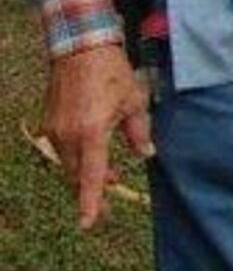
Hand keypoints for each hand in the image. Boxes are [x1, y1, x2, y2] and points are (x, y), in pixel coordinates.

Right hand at [42, 42, 153, 229]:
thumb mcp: (134, 101)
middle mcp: (68, 135)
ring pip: (69, 165)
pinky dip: (77, 159)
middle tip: (106, 206)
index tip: (89, 222)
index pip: (91, 175)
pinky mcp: (48, 124)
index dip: (91, 201)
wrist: (80, 48)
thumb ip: (139, 132)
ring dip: (86, 174)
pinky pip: (62, 151)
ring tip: (110, 178)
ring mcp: (54, 130)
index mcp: (91, 132)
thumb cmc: (111, 72)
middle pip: (77, 176)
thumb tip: (146, 154)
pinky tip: (94, 156)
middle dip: (91, 192)